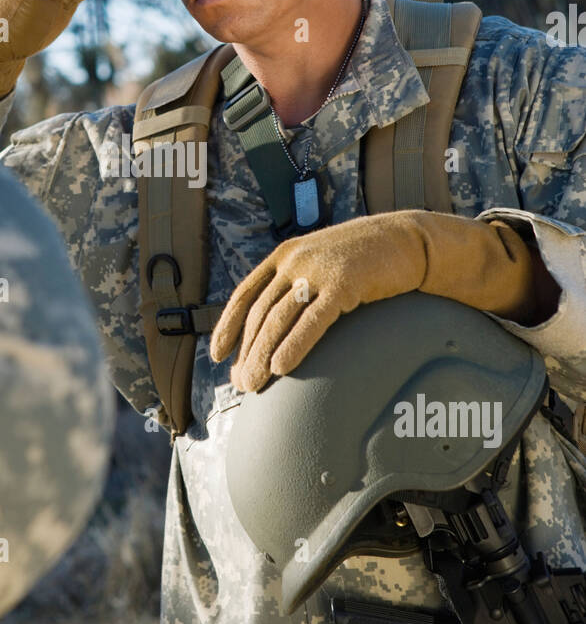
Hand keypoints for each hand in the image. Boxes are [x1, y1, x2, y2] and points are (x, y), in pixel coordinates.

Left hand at [209, 210, 535, 392]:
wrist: (406, 239)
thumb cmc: (364, 260)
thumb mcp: (321, 264)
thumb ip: (298, 286)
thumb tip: (278, 327)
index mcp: (284, 256)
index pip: (245, 294)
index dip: (227, 326)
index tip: (217, 355)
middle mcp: (294, 260)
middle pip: (260, 313)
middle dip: (247, 352)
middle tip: (241, 384)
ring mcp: (318, 270)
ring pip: (280, 319)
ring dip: (263, 355)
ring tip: (254, 385)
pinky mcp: (344, 283)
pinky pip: (312, 321)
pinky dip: (294, 346)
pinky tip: (283, 367)